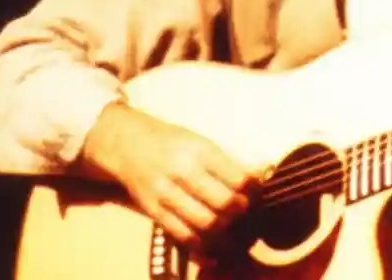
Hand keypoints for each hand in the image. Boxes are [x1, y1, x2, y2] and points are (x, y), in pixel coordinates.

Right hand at [79, 102, 254, 248]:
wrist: (129, 144)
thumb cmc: (174, 143)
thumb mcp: (203, 144)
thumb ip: (229, 163)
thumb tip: (261, 177)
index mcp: (202, 151)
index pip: (238, 178)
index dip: (254, 192)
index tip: (258, 196)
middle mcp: (183, 172)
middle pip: (224, 203)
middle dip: (241, 213)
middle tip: (246, 214)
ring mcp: (167, 193)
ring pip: (205, 223)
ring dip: (225, 232)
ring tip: (233, 230)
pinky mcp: (154, 211)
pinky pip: (182, 235)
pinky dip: (201, 246)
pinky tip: (213, 249)